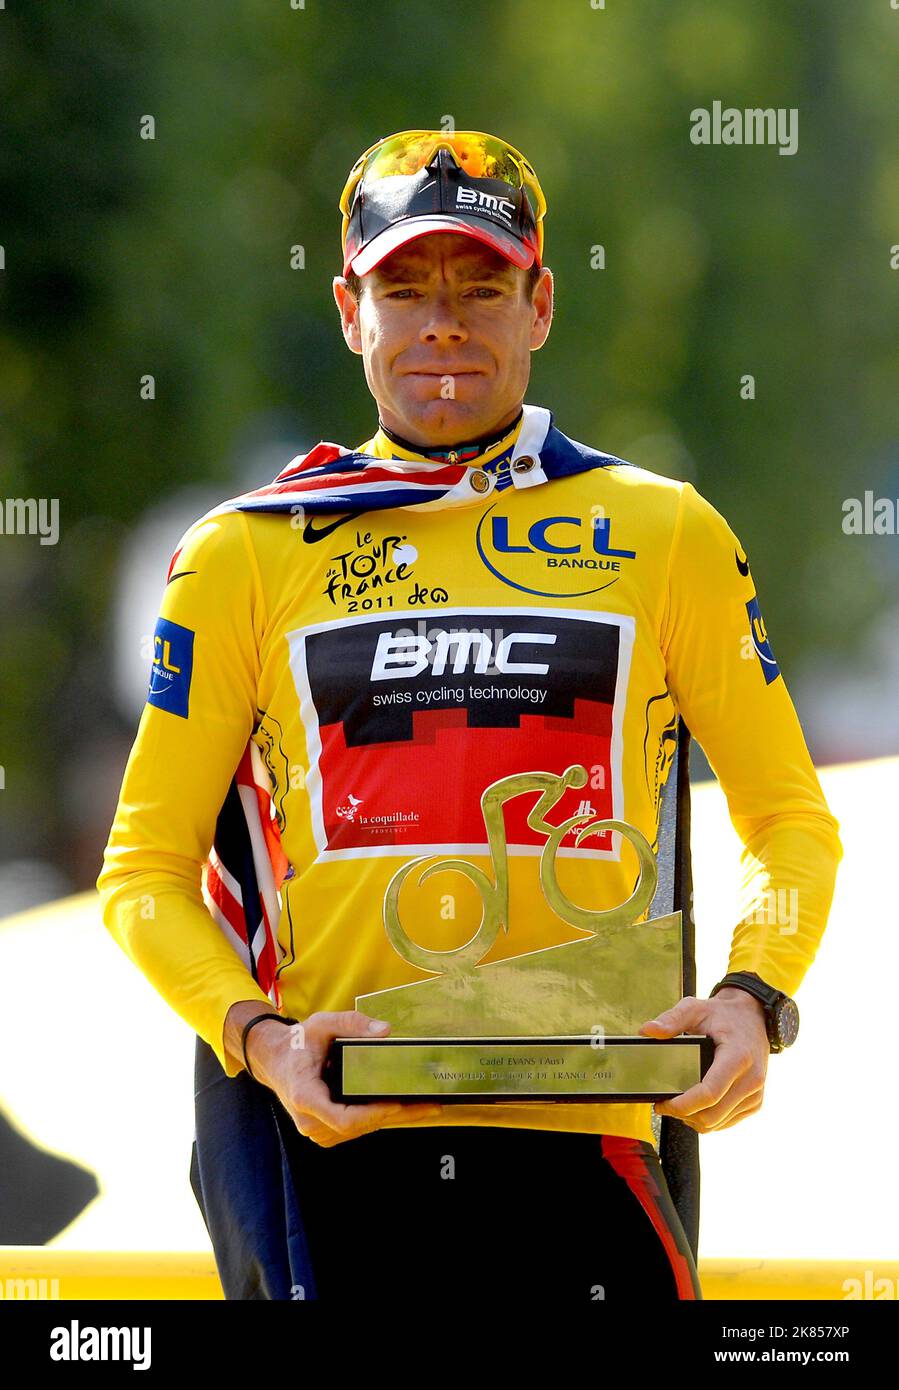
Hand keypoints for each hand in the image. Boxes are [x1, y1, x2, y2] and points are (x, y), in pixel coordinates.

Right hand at [245, 1009, 442, 1147]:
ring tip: (425, 1106)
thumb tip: (385, 1031)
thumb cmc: (297, 1043)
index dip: (373, 1115)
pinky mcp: (326, 1131)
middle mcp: (310, 1120)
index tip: (398, 1105)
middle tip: (431, 1105)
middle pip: (361, 1126)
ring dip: (393, 1119)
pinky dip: (379, 1117)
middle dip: (398, 1116)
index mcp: (306, 1096)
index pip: (344, 1119)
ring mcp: (317, 1130)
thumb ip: (352, 1023)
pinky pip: (357, 1128)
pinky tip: (404, 1107)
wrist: (275, 1060)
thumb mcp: (321, 1024)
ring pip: (361, 1129)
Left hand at [638, 988, 769, 1131]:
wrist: (753, 1017)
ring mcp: (755, 1094)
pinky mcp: (755, 1102)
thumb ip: (672, 1019)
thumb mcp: (696, 1008)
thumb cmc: (726, 1015)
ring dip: (694, 1119)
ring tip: (678, 1103)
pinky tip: (695, 1104)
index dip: (682, 1105)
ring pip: (717, 1123)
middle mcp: (751, 1079)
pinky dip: (707, 1119)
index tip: (662, 1103)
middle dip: (683, 1114)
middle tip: (665, 1103)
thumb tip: (648, 1031)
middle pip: (711, 1115)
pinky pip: (726, 1122)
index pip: (709, 1094)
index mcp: (738, 1057)